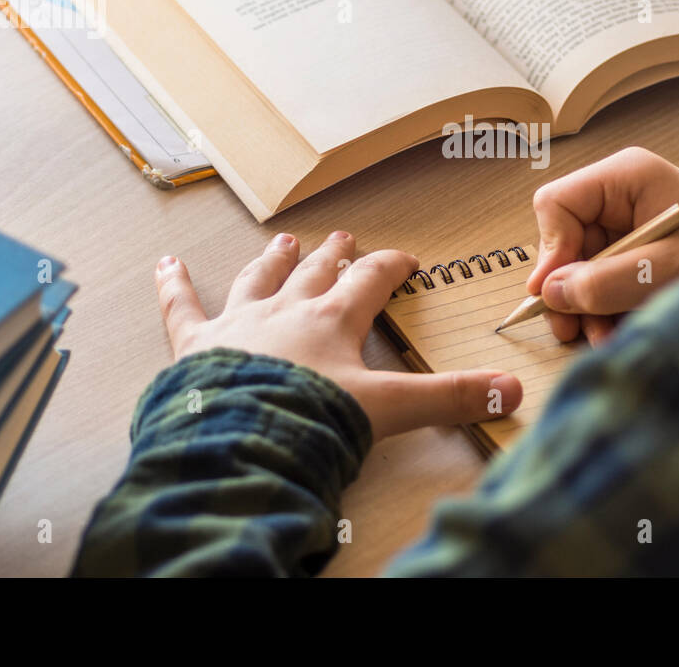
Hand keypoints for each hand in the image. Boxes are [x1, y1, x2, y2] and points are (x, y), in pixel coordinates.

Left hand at [154, 230, 522, 439]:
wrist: (241, 442)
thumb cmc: (310, 422)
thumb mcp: (391, 409)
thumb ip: (450, 398)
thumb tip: (512, 391)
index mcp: (334, 321)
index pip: (371, 282)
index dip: (391, 268)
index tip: (405, 260)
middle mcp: (286, 312)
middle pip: (316, 274)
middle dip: (333, 256)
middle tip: (342, 237)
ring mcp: (239, 325)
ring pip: (259, 280)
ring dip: (273, 261)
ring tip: (283, 242)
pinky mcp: (196, 347)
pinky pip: (182, 309)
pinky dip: (174, 286)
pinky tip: (167, 264)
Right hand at [527, 147, 678, 343]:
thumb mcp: (666, 271)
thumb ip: (605, 281)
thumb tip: (550, 292)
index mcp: (627, 176)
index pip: (556, 204)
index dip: (550, 250)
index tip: (555, 295)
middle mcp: (621, 194)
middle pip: (563, 239)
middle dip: (569, 288)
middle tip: (574, 331)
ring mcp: (629, 223)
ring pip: (579, 266)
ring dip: (587, 306)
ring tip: (605, 337)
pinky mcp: (638, 250)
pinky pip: (602, 279)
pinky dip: (606, 307)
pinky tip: (619, 329)